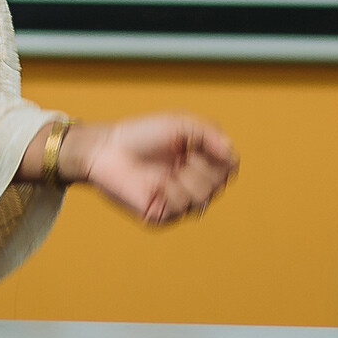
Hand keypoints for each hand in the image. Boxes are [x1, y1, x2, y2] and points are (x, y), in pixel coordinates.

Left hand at [61, 115, 237, 225]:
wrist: (105, 148)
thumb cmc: (140, 134)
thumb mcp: (178, 123)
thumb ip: (209, 133)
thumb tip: (232, 153)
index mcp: (198, 161)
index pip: (228, 166)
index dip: (222, 157)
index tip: (200, 145)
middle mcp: (191, 182)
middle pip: (219, 183)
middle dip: (203, 167)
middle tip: (183, 156)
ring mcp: (177, 200)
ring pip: (203, 198)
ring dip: (187, 180)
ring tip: (167, 171)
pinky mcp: (161, 214)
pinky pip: (181, 209)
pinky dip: (172, 193)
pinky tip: (156, 185)